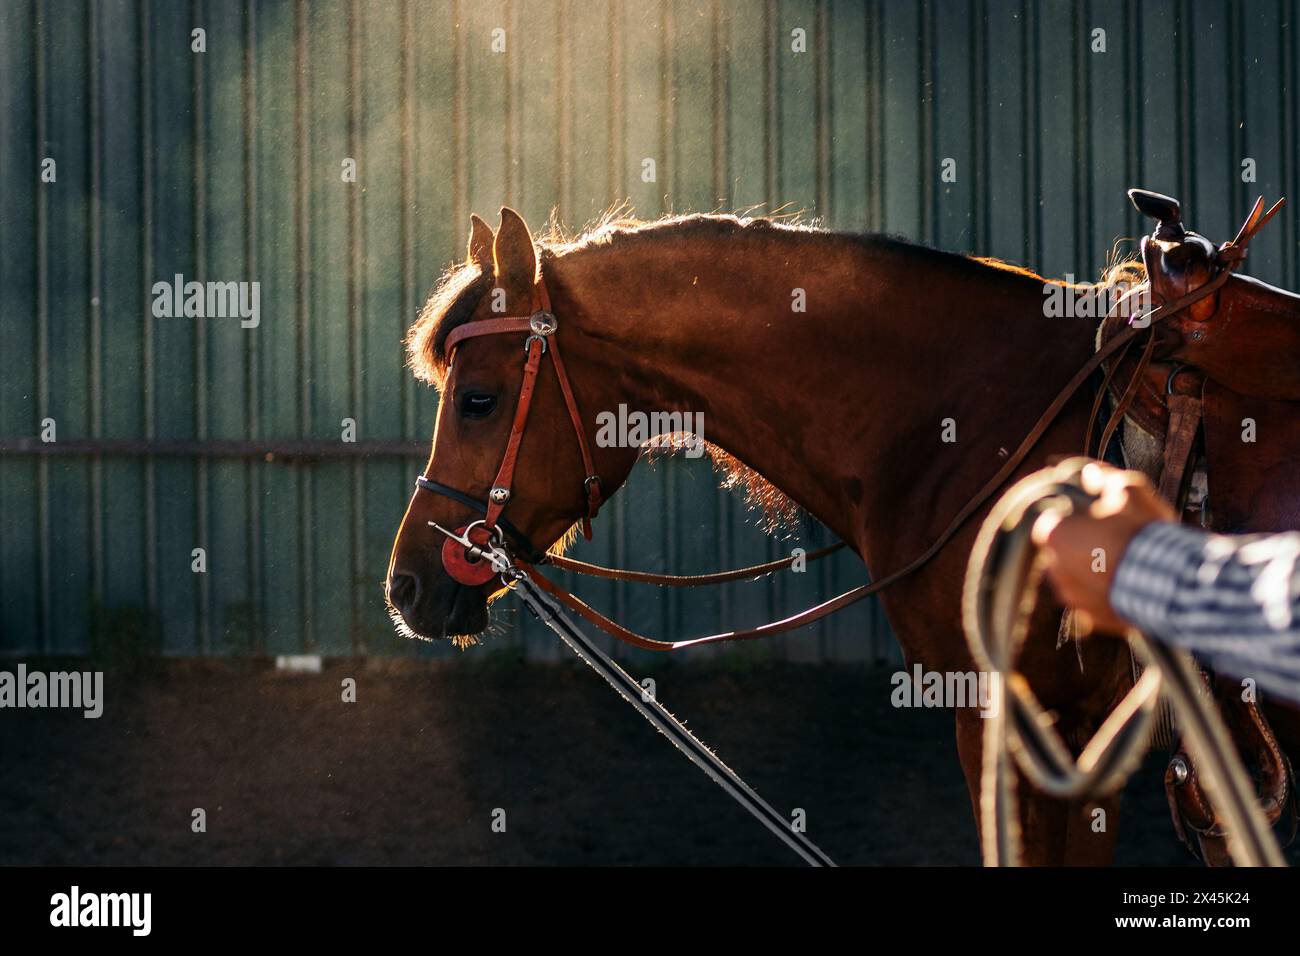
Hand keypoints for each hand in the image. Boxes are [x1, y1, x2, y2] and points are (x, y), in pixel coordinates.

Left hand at [1030, 462, 1175, 634]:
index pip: (1050, 520)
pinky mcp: (1092, 619)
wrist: (1171, 584)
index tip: (1092, 513)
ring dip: (1094, 570)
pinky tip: (1130, 585)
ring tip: (1126, 562)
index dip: (1072, 514)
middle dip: (1082, 543)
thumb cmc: (1143, 531)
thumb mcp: (1128, 490)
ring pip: (1077, 577)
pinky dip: (1106, 593)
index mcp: (1054, 534)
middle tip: (1113, 537)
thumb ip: (1103, 478)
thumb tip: (1090, 473)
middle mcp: (1054, 569)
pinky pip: (1094, 601)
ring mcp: (1072, 597)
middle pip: (1063, 550)